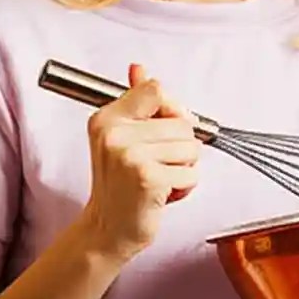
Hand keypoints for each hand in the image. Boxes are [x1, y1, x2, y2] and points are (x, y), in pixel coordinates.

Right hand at [78, 64, 200, 261]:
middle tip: (158, 164)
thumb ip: (134, 101)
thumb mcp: (120, 138)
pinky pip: (191, 173)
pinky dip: (184, 187)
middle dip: (181, 147)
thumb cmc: (120, 185)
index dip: (172, 110)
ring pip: (191, 148)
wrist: (107, 229)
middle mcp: (115, 133)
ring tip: (159, 179)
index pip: (156, 90)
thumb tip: (139, 68)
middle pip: (182, 121)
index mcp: (107, 118)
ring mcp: (130, 155)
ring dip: (184, 168)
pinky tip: (161, 195)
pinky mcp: (148, 178)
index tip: (165, 128)